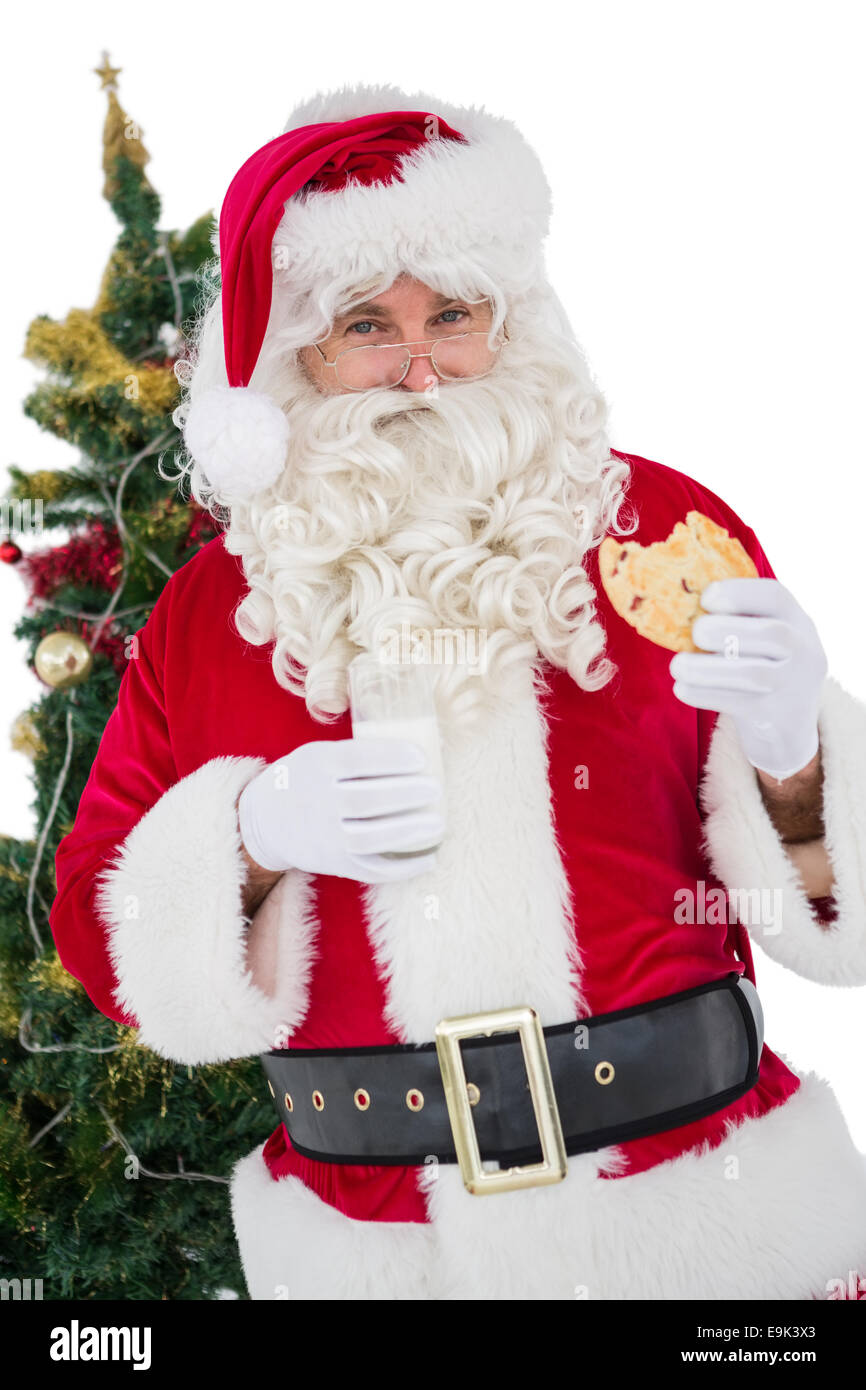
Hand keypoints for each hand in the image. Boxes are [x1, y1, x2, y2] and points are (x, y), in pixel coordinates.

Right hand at [238, 738, 444, 882]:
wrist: (265, 820)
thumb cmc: (308, 779)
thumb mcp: (318, 754)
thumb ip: (356, 754)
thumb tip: (420, 750)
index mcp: (315, 765)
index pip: (354, 759)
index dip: (389, 758)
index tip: (420, 757)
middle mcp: (316, 801)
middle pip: (364, 800)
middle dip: (405, 794)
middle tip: (435, 788)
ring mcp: (323, 836)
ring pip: (368, 838)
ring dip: (407, 832)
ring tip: (438, 823)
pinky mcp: (332, 862)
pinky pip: (370, 869)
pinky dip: (402, 868)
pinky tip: (428, 859)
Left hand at [668, 578, 827, 780]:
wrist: (788, 727)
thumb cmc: (763, 667)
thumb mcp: (763, 640)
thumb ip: (736, 620)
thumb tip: (681, 605)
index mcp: (797, 621)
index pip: (776, 596)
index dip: (739, 592)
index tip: (706, 597)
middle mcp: (804, 651)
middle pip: (772, 634)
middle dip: (726, 629)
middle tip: (695, 632)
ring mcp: (794, 686)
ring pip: (753, 674)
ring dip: (706, 668)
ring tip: (676, 666)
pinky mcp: (777, 716)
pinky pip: (738, 703)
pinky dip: (704, 694)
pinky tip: (682, 688)